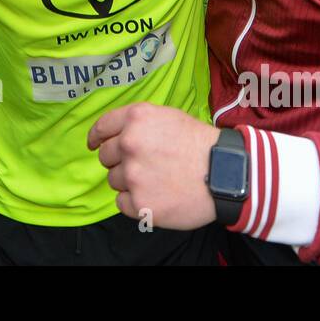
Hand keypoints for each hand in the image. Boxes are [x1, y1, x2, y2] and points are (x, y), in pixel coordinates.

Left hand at [87, 102, 220, 229]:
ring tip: (157, 180)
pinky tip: (156, 195)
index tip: (94, 144)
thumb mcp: (169, 117)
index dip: (96, 137)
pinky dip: (135, 202)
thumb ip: (139, 123)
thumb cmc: (200, 145)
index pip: (102, 127)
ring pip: (114, 180)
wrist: (225, 173)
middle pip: (106, 156)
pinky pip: (122, 203)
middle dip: (119, 161)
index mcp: (136, 118)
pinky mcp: (139, 203)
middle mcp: (129, 144)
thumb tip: (117, 134)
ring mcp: (133, 175)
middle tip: (143, 165)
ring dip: (129, 182)